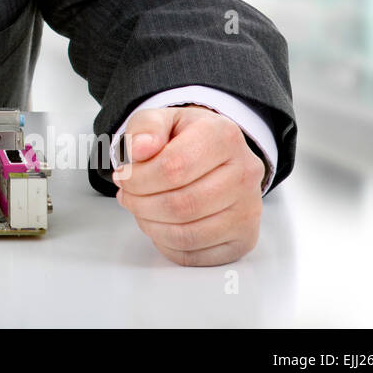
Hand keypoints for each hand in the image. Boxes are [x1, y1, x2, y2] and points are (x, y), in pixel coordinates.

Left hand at [112, 105, 265, 265]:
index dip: (138, 178)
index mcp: (223, 136)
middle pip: (181, 205)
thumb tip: (140, 149)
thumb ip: (144, 127)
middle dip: (141, 203)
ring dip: (150, 225)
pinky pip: (196, 255)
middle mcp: (245, 172)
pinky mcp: (244, 238)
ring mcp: (249, 209)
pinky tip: (159, 224)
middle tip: (127, 195)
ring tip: (140, 208)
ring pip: (188, 234)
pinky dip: (166, 245)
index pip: (173, 167)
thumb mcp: (159, 118)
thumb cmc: (183, 137)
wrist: (213, 152)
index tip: (123, 176)